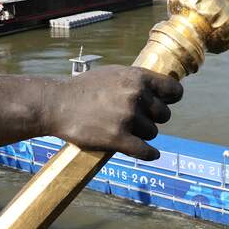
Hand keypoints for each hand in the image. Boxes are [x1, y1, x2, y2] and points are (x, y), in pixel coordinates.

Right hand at [43, 65, 182, 159]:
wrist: (56, 104)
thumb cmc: (84, 88)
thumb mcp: (113, 74)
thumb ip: (136, 80)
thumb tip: (160, 89)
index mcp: (136, 77)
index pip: (173, 91)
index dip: (171, 99)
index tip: (166, 103)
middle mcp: (135, 95)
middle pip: (164, 115)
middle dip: (152, 119)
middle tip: (136, 120)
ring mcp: (127, 117)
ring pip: (152, 133)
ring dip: (142, 134)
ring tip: (123, 129)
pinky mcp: (118, 138)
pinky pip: (145, 151)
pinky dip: (149, 154)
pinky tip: (151, 154)